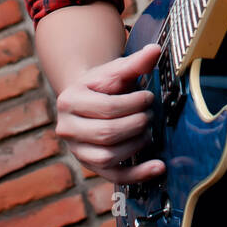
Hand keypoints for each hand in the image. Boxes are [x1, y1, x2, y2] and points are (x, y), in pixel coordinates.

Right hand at [55, 42, 164, 185]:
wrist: (88, 101)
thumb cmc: (103, 85)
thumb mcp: (115, 71)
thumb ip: (135, 63)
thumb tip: (155, 50)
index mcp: (69, 101)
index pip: (106, 108)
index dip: (133, 104)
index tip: (148, 97)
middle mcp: (67, 128)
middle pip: (106, 133)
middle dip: (135, 124)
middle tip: (149, 115)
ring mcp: (77, 150)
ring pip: (108, 156)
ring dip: (136, 144)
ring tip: (148, 131)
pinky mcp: (91, 166)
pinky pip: (114, 176)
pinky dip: (138, 174)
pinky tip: (158, 166)